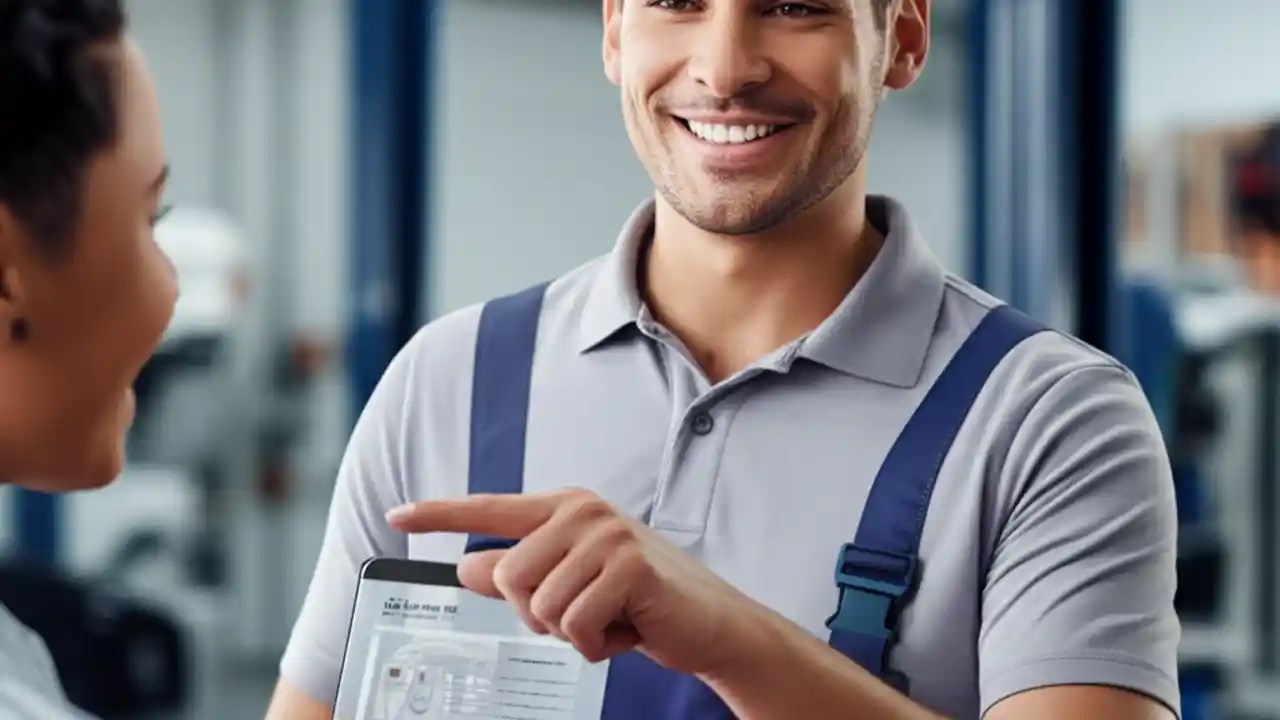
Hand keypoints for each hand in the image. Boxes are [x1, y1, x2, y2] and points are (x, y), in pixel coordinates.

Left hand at [386, 489, 766, 677]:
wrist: (709, 623)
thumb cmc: (641, 601)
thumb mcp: (573, 585)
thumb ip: (521, 572)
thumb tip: (466, 566)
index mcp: (565, 508)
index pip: (490, 508)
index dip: (439, 513)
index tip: (397, 513)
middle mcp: (583, 511)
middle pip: (508, 577)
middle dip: (538, 615)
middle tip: (585, 614)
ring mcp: (607, 535)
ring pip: (539, 607)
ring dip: (571, 633)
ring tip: (611, 620)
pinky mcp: (630, 567)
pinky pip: (573, 625)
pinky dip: (595, 645)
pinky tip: (625, 631)